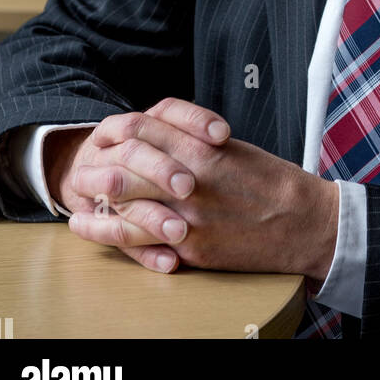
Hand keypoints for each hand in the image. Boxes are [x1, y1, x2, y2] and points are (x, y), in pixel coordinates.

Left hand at [64, 98, 339, 285]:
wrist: (303, 222)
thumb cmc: (273, 182)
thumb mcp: (234, 149)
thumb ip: (196, 143)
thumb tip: (162, 141)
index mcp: (201, 149)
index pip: (143, 130)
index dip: (118, 134)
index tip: (104, 139)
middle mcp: (189, 180)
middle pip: (125, 167)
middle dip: (98, 171)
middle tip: (81, 175)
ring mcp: (187, 217)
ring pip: (126, 207)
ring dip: (96, 207)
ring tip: (76, 207)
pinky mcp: (191, 249)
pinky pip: (143, 242)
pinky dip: (114, 236)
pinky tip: (98, 233)